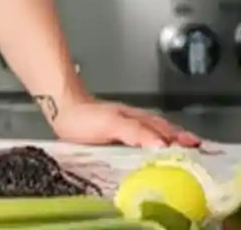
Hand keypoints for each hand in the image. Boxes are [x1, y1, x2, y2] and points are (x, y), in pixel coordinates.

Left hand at [44, 93, 200, 147]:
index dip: (179, 139)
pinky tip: (153, 147)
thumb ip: (135, 132)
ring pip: (154, 131)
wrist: (62, 110)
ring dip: (169, 139)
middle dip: (180, 138)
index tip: (195, 148)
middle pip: (163, 129)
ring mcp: (126, 125)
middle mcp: (136, 121)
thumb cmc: (84, 118)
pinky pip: (141, 137)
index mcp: (138, 120)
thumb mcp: (111, 123)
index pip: (164, 131)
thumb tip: (163, 145)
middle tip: (197, 149)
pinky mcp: (117, 132)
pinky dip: (153, 142)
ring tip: (183, 147)